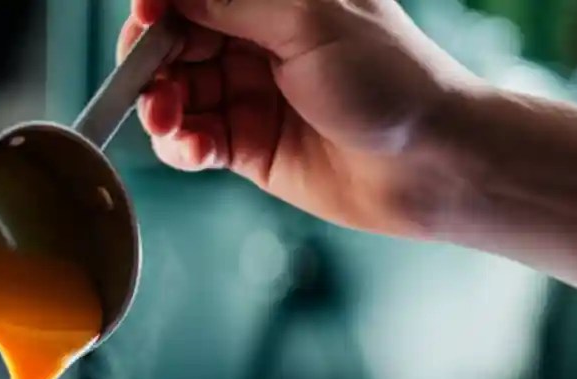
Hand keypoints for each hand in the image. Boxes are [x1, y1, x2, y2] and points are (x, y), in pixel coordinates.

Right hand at [119, 0, 479, 236]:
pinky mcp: (247, 146)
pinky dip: (182, 145)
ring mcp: (249, 94)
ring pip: (175, 95)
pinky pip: (193, 141)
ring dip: (161, 109)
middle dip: (152, 62)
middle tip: (148, 84)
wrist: (431, 163)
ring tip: (168, 123)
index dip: (160, 6)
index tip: (145, 19)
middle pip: (174, 43)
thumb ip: (230, 3)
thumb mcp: (307, 21)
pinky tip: (193, 150)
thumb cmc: (387, 79)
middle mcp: (256, 40)